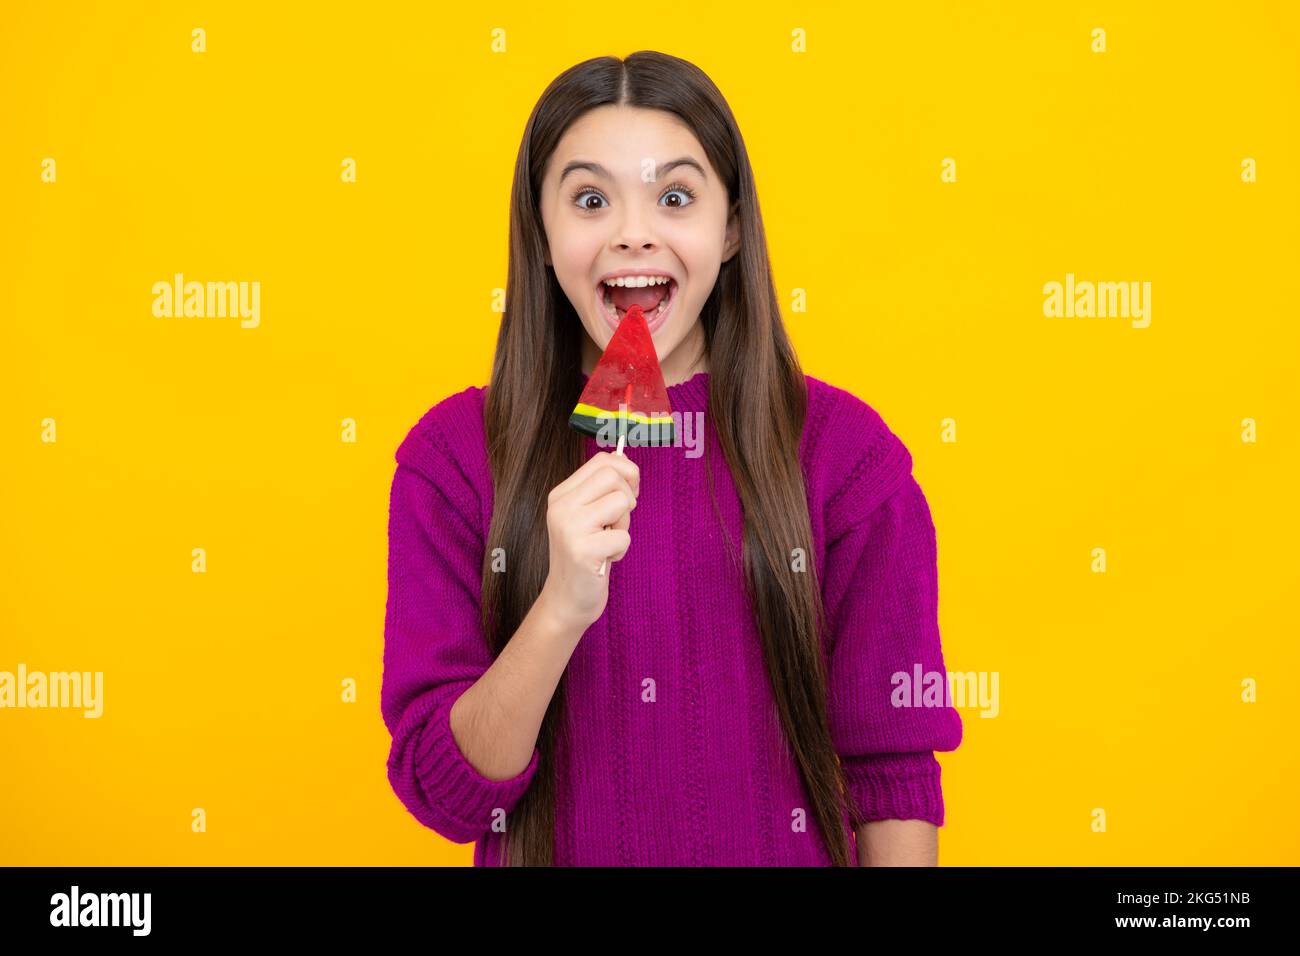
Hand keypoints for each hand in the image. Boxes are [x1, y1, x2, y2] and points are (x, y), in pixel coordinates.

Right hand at [539, 451, 638, 632]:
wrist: (567, 598)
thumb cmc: (585, 555)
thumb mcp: (587, 516)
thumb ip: (600, 489)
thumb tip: (623, 459)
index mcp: (561, 494)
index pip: (602, 461)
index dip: (626, 471)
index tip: (630, 491)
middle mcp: (561, 507)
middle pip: (612, 475)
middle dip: (628, 496)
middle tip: (618, 520)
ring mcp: (570, 528)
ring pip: (621, 502)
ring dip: (624, 525)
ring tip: (608, 541)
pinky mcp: (582, 551)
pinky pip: (623, 535)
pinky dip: (621, 549)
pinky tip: (605, 559)